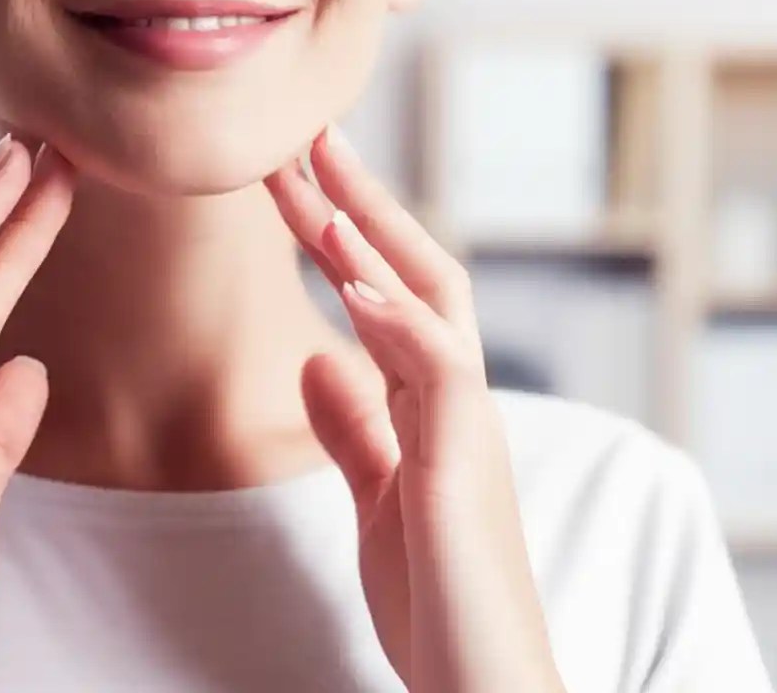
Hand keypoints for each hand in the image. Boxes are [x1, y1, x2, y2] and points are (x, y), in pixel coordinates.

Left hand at [265, 128, 564, 692]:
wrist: (481, 681)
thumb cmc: (438, 595)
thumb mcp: (378, 496)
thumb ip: (355, 427)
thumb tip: (316, 358)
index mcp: (432, 408)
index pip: (389, 295)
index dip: (345, 234)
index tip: (296, 181)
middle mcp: (458, 404)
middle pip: (418, 276)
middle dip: (364, 205)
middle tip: (311, 138)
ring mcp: (469, 432)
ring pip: (437, 309)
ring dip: (378, 243)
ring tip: (320, 188)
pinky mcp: (467, 472)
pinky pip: (438, 377)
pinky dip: (398, 323)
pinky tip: (352, 284)